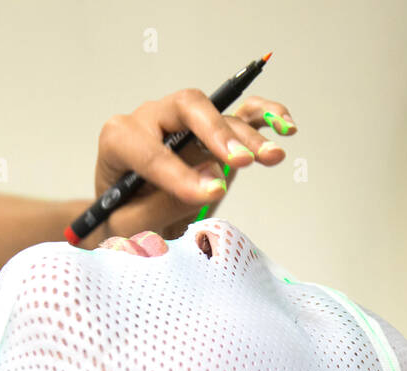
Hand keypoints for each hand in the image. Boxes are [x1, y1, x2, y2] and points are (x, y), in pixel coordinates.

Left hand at [89, 90, 296, 243]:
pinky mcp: (212, 133)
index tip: (209, 195)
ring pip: (220, 115)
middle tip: (239, 161)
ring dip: (249, 136)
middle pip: (187, 109)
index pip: (150, 149)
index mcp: (121, 140)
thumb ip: (162, 204)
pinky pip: (242, 114)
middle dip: (216, 134)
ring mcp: (185, 123)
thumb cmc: (125, 221)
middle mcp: (152, 121)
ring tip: (273, 157)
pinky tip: (285, 126)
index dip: (180, 174)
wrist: (131, 221)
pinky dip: (265, 115)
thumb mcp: (129, 225)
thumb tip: (210, 180)